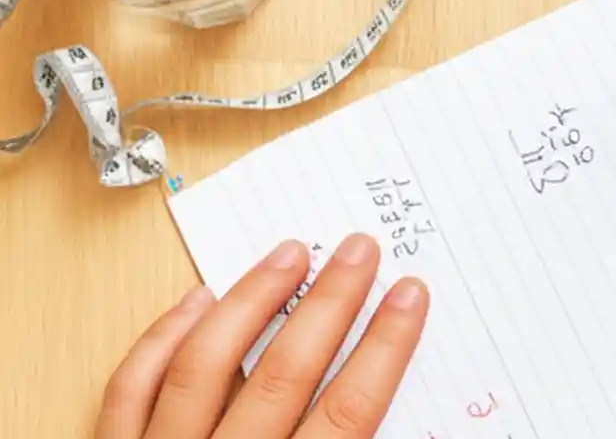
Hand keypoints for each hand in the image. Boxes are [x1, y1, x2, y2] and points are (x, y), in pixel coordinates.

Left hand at [95, 234, 428, 438]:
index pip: (347, 416)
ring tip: (289, 253)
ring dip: (252, 302)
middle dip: (330, 306)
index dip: (384, 350)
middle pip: (284, 377)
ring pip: (205, 368)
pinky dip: (163, 337)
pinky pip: (132, 388)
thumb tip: (427, 430)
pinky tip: (198, 300)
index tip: (410, 297)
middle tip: (360, 250)